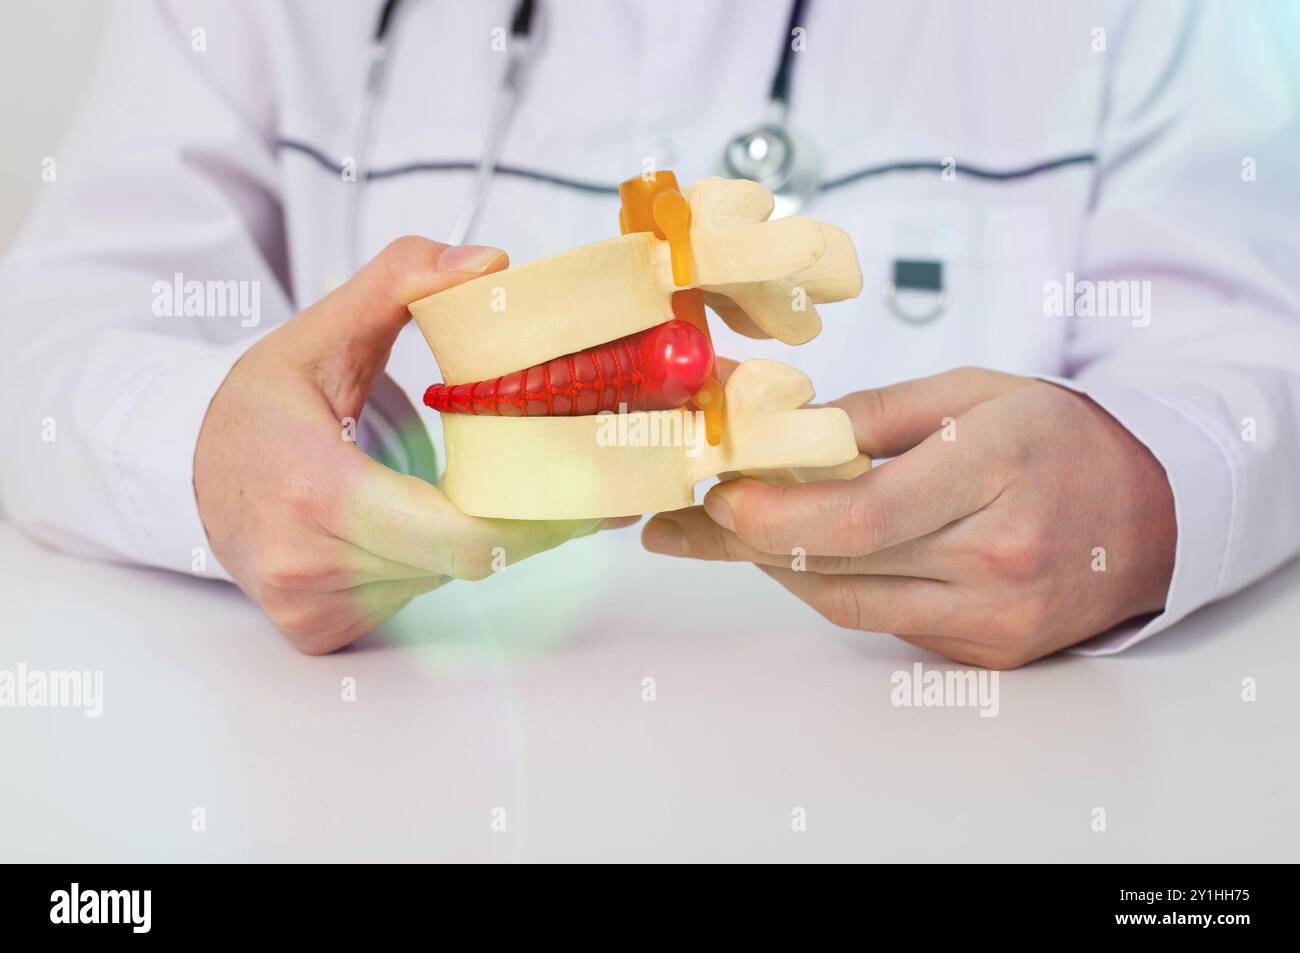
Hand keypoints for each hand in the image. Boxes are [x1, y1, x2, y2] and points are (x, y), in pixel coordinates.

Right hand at [195, 237, 612, 653]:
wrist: (187, 472)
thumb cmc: (259, 405)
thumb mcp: (322, 330)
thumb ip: (402, 282)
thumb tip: (489, 265)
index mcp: (317, 490)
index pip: (458, 533)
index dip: (533, 517)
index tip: (583, 489)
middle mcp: (308, 562)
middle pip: (462, 559)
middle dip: (518, 522)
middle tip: (568, 486)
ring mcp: (310, 606)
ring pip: (439, 579)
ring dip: (464, 536)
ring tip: (463, 485)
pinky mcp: (317, 631)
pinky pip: (407, 597)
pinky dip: (426, 560)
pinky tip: (408, 520)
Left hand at [641, 367, 1176, 667]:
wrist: (1150, 514)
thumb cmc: (1058, 440)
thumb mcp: (974, 392)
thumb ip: (873, 411)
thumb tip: (778, 431)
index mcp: (999, 472)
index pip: (864, 515)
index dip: (775, 513)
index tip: (716, 495)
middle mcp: (1001, 559)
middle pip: (842, 566)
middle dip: (749, 542)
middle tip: (686, 522)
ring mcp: (995, 616)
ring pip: (848, 604)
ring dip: (778, 566)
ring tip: (726, 534)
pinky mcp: (985, 651)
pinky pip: (880, 622)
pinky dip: (831, 586)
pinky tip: (800, 554)